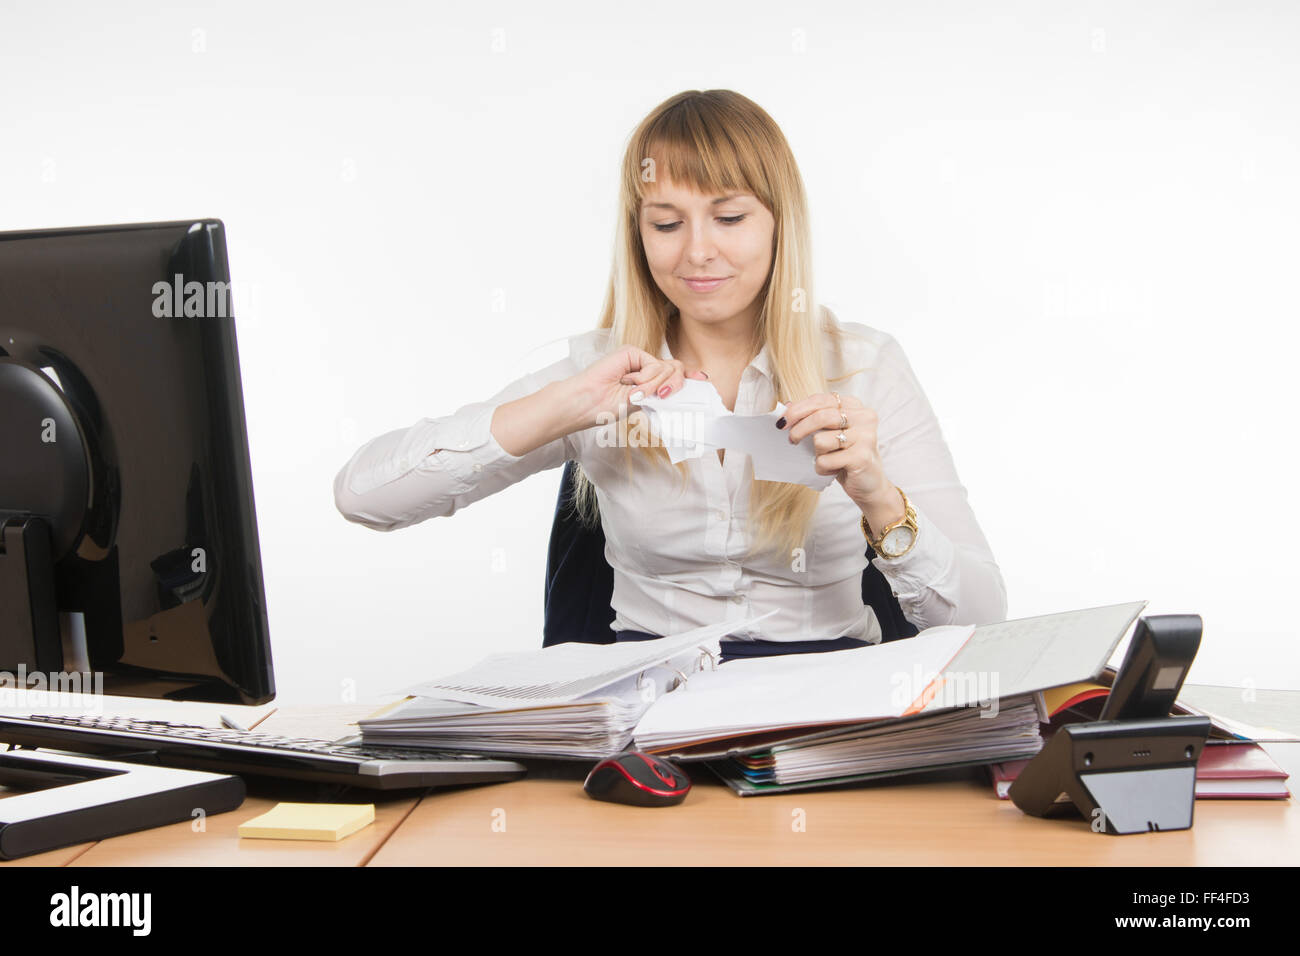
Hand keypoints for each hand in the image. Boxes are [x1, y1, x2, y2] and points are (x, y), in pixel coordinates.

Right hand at [572, 345, 708, 426]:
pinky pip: (653, 365)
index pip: (674, 374)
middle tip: (661, 396)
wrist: (588, 403)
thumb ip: (661, 391)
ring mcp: (639, 359)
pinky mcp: (632, 352)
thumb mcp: (642, 402)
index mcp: (649, 382)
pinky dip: (645, 378)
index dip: (690, 376)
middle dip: (675, 384)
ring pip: (667, 369)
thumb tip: (682, 385)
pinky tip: (628, 382)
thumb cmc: (607, 407)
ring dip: (653, 385)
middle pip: (675, 369)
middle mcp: (646, 368)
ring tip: (634, 393)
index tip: (704, 379)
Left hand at [777, 391, 896, 511]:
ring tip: (827, 459)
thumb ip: (812, 417)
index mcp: (855, 406)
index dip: (798, 409)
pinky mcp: (861, 457)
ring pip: (820, 440)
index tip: (783, 421)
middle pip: (821, 416)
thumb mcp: (829, 433)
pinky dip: (822, 468)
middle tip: (792, 440)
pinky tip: (833, 469)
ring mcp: (865, 437)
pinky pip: (825, 460)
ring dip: (817, 454)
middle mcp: (864, 417)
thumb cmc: (846, 456)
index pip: (821, 400)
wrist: (869, 483)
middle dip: (799, 429)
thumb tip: (786, 406)